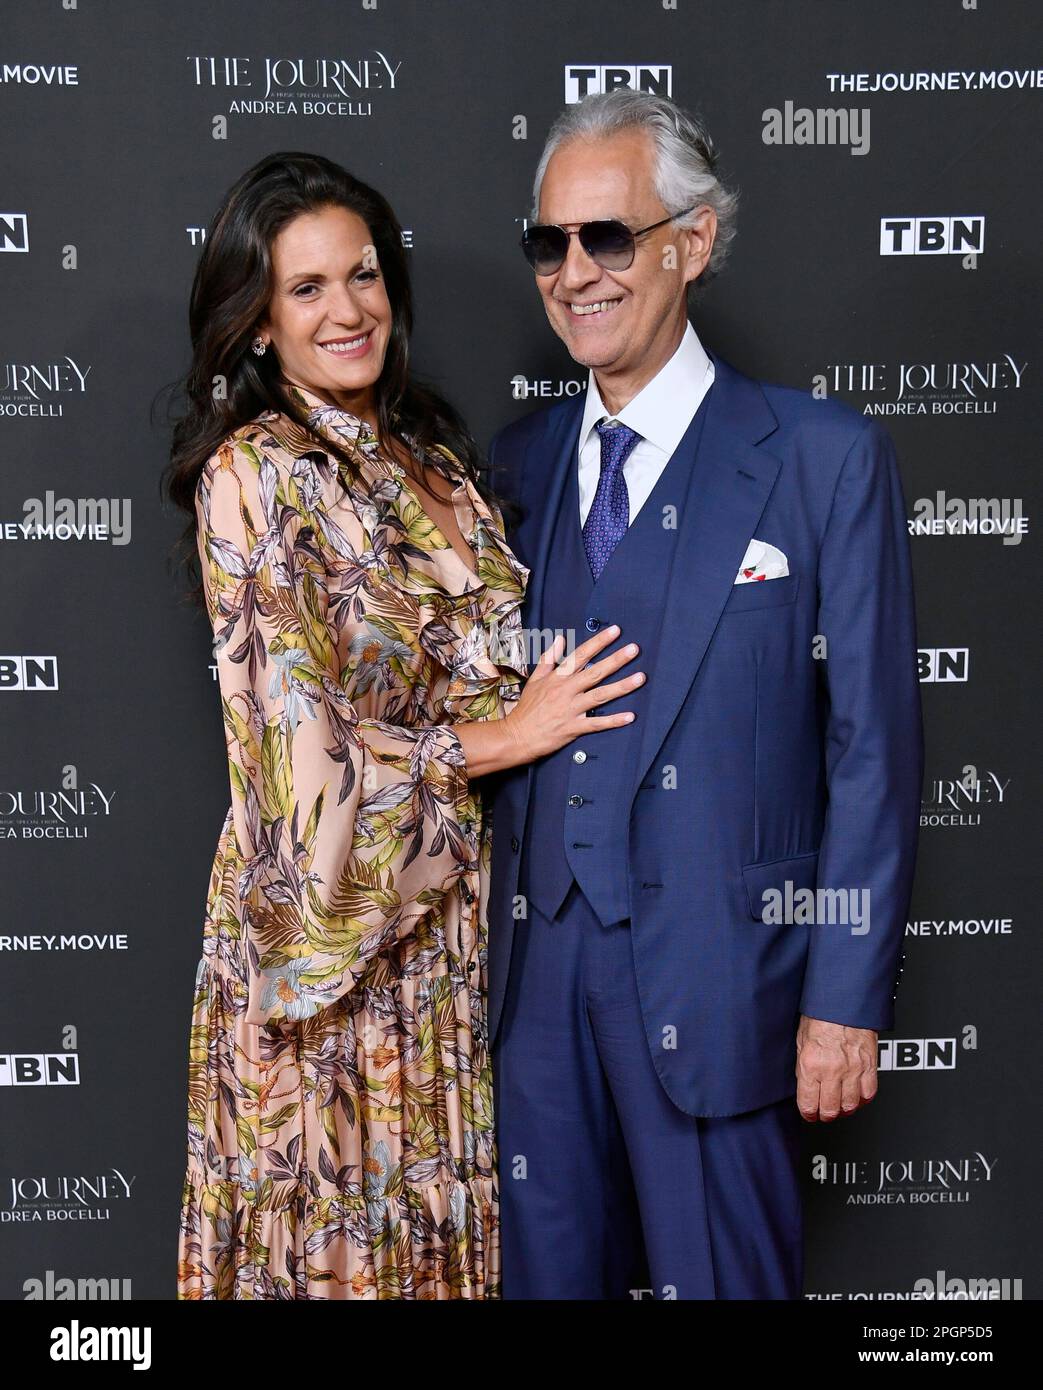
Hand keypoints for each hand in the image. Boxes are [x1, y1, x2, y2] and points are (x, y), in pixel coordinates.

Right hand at [504, 624, 644, 762]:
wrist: (517, 736)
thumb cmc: (526, 709)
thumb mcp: (534, 680)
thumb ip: (549, 659)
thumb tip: (560, 640)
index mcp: (557, 678)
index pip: (581, 655)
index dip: (598, 643)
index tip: (615, 632)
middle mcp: (566, 691)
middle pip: (595, 672)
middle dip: (616, 660)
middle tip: (634, 649)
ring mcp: (571, 709)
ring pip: (601, 695)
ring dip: (622, 686)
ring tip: (640, 677)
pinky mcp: (574, 728)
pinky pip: (597, 724)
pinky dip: (614, 721)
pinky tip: (630, 716)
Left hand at [795, 1015, 877, 1120]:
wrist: (844, 1001)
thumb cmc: (821, 1015)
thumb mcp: (801, 1040)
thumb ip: (803, 1065)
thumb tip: (804, 1084)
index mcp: (811, 1064)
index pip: (808, 1103)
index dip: (808, 1114)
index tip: (809, 1114)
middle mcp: (832, 1070)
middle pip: (830, 1109)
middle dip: (825, 1115)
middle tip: (823, 1113)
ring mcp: (853, 1070)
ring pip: (851, 1106)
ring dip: (844, 1110)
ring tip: (839, 1106)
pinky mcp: (870, 1066)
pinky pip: (869, 1093)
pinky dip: (863, 1100)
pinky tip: (856, 1097)